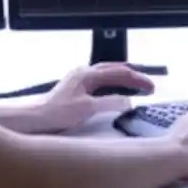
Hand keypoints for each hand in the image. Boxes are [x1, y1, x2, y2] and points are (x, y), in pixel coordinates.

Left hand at [36, 63, 155, 132]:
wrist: (36, 117)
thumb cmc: (58, 113)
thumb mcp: (87, 109)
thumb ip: (109, 103)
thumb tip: (130, 101)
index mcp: (88, 74)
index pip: (119, 73)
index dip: (137, 79)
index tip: (151, 87)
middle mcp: (85, 72)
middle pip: (115, 69)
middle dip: (134, 76)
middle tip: (149, 86)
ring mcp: (80, 79)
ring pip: (108, 74)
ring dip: (124, 79)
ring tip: (138, 86)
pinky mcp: (77, 87)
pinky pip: (101, 81)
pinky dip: (114, 84)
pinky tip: (118, 91)